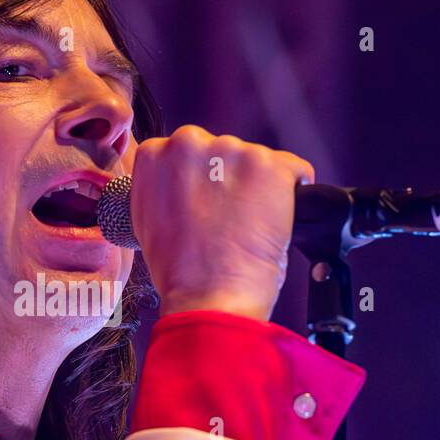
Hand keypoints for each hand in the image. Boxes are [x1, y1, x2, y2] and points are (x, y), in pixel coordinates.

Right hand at [122, 125, 314, 321]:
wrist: (211, 296)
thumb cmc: (181, 272)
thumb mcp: (146, 223)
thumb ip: (160, 190)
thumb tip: (178, 183)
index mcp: (156, 156)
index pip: (183, 151)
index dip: (199, 179)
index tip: (203, 202)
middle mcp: (189, 144)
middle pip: (219, 151)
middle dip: (227, 178)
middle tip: (227, 218)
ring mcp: (232, 152)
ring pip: (254, 162)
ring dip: (256, 187)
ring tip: (248, 226)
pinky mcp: (271, 165)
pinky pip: (292, 170)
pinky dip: (290, 193)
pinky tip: (275, 221)